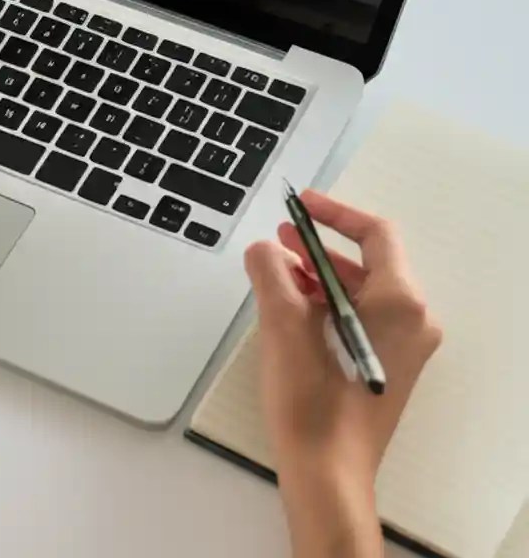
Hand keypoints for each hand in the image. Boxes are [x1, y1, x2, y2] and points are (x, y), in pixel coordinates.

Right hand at [244, 191, 441, 557]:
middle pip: (367, 264)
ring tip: (274, 272)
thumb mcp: (283, 326)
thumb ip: (271, 274)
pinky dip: (326, 305)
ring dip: (318, 277)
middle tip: (279, 239)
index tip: (300, 205)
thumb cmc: (312, 400)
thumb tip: (265, 249)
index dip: (334, 214)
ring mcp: (402, 347)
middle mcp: (412, 321)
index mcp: (399, 303)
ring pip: (360, 293)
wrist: (327, 471)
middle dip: (319, 248)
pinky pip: (359, 319)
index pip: (375, 234)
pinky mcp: (385, 367)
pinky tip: (288, 308)